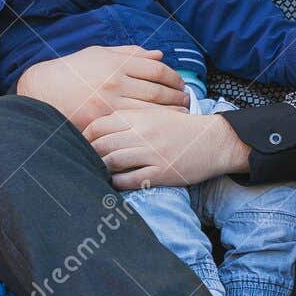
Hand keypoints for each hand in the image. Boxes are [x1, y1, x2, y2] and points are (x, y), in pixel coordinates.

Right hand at [16, 45, 187, 128]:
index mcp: (116, 63)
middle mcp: (115, 82)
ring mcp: (108, 104)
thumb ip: (130, 53)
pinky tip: (157, 128)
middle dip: (177, 98)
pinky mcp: (101, 121)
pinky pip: (133, 124)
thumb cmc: (72, 70)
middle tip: (186, 102)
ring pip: (150, 110)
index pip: (157, 70)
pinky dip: (150, 126)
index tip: (180, 85)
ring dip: (169, 113)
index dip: (174, 78)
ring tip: (178, 115)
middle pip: (158, 91)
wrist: (42, 90)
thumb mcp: (99, 53)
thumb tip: (159, 56)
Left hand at [84, 107, 250, 189]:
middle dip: (89, 153)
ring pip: (113, 161)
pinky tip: (114, 182)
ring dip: (101, 167)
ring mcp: (152, 154)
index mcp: (140, 116)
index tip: (82, 142)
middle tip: (84, 159)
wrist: (214, 140)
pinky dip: (117, 182)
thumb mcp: (155, 113)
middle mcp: (143, 134)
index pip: (100, 124)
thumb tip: (100, 125)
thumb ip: (130, 117)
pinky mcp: (161, 173)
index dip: (86, 135)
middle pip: (103, 144)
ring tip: (98, 170)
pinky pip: (131, 179)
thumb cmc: (181, 127)